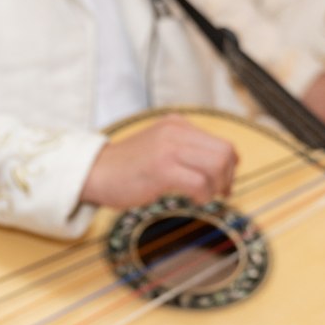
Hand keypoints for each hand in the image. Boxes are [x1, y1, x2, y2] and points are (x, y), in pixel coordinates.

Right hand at [81, 114, 237, 208]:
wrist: (94, 173)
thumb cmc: (126, 168)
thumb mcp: (159, 146)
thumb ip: (186, 149)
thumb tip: (221, 166)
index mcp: (177, 124)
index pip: (222, 143)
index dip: (229, 168)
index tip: (222, 184)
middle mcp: (176, 131)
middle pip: (225, 153)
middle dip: (227, 178)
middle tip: (218, 194)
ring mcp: (169, 148)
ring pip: (217, 165)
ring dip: (217, 187)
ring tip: (203, 197)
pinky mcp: (162, 168)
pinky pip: (200, 182)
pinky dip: (203, 195)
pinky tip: (193, 200)